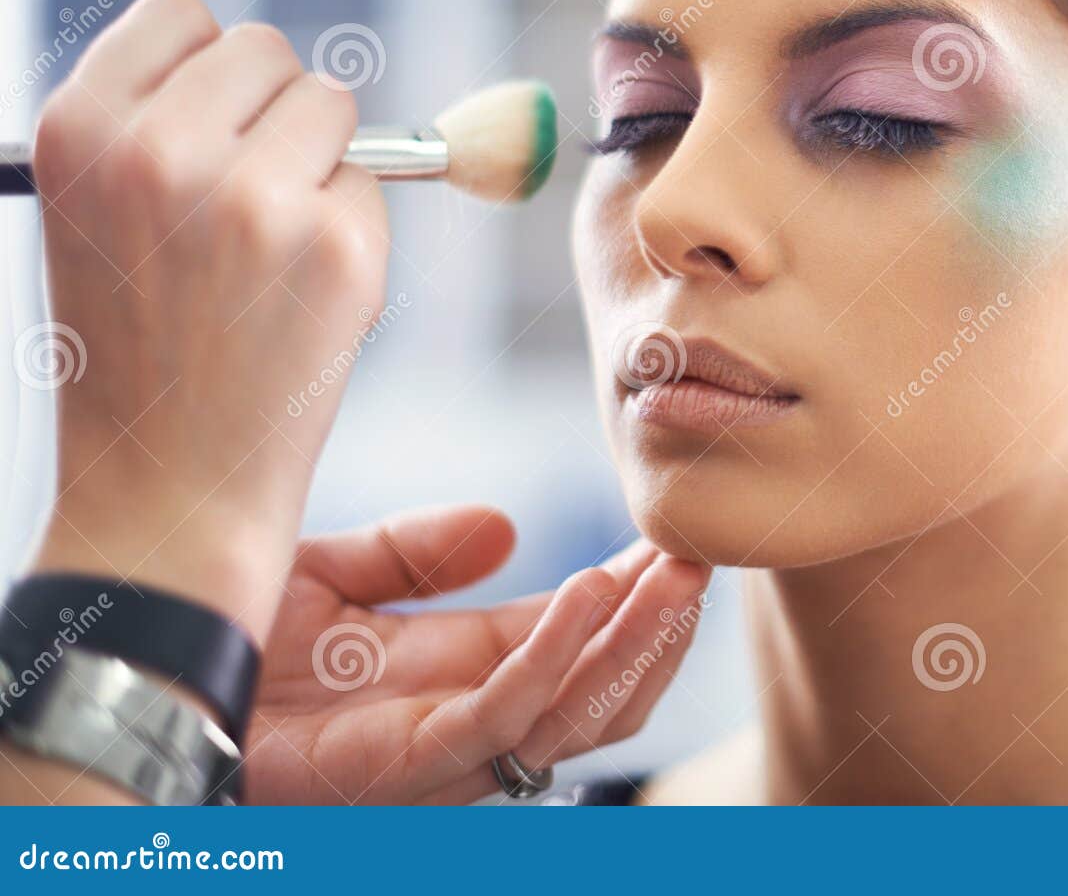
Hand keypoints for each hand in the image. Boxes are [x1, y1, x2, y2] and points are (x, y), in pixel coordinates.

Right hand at [29, 0, 387, 642]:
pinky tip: (304, 288)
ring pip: (332, 103)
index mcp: (81, 130)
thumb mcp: (99, 213)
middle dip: (269, 110)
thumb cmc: (141, 341)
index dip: (206, 70)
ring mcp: (255, 195)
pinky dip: (353, 221)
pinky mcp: (338, 243)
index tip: (206, 127)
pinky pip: (373, 177)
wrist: (172, 481)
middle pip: (266, 49)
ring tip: (270, 247)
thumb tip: (270, 59)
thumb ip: (156, 120)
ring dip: (318, 159)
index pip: (180, 14)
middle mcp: (162, 149)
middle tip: (243, 201)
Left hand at [245, 506, 711, 803]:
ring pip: (574, 712)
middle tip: (701, 559)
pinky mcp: (406, 761)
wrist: (143, 678)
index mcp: (455, 669)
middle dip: (656, 631)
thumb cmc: (226, 639)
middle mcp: (462, 716)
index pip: (570, 641)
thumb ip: (417, 553)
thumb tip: (507, 528)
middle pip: (595, 691)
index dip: (628, 599)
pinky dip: (559, 653)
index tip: (676, 544)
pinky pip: (507, 711)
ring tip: (677, 573)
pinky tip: (591, 587)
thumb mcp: (332, 570)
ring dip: (635, 643)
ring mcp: (440, 748)